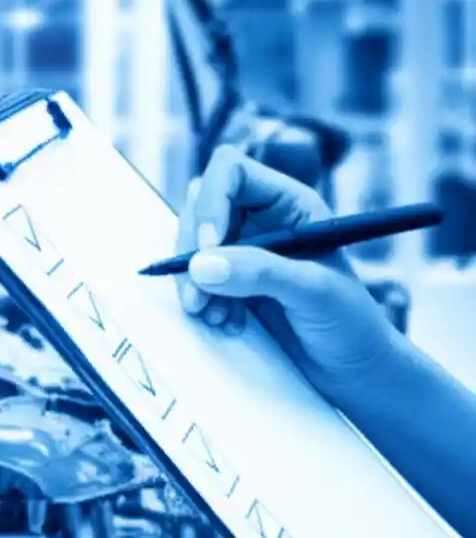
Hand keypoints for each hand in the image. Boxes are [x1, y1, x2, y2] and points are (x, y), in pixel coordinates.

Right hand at [177, 145, 402, 399]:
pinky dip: (198, 297)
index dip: (212, 201)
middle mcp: (262, 219)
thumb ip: (261, 273)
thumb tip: (202, 264)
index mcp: (289, 204)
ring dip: (192, 278)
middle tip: (198, 293)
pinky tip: (223, 321)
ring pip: (191, 241)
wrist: (353, 372)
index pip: (231, 172)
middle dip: (192, 247)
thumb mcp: (315, 293)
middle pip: (201, 205)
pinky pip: (193, 274)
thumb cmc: (352, 326)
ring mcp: (242, 250)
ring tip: (215, 315)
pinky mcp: (230, 281)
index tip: (209, 245)